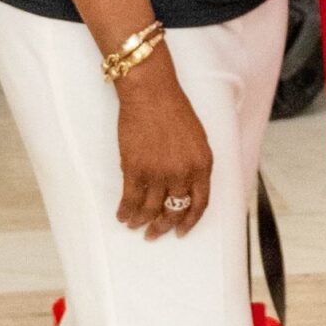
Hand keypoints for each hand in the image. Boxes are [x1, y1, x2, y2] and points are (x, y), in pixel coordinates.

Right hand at [116, 52, 212, 238]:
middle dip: (163, 226)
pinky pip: (130, 199)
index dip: (189, 222)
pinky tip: (122, 216)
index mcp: (203, 165)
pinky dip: (125, 211)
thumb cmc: (175, 109)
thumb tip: (186, 187)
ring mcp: (158, 173)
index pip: (199, 204)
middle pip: (174, 210)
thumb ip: (195, 164)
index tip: (181, 232)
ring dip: (142, 221)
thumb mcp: (198, 138)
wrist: (151, 92)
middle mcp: (182, 173)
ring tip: (135, 226)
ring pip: (150, 209)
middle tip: (154, 234)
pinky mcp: (135, 169)